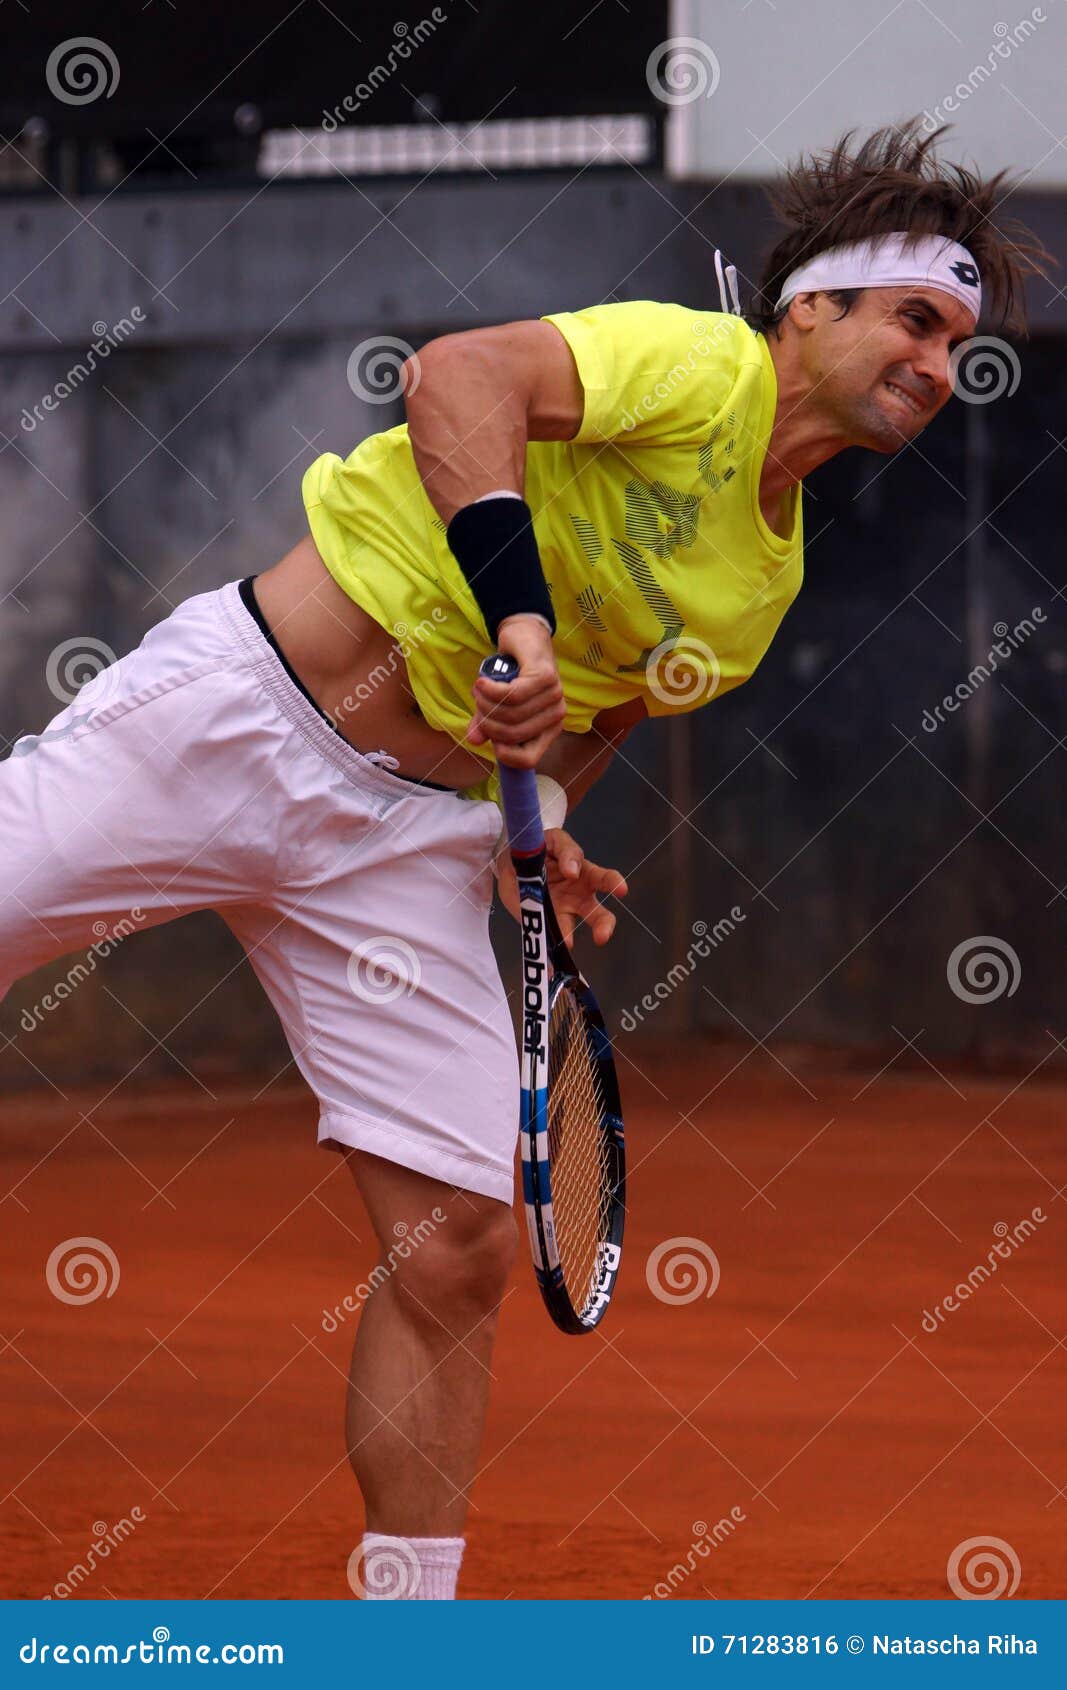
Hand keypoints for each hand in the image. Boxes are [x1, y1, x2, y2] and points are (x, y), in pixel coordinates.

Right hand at [467, 616, 565, 767]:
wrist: (524, 636)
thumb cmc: (513, 673)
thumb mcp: (498, 704)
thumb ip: (488, 723)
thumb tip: (474, 740)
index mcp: (548, 729)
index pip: (528, 759)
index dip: (502, 753)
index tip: (488, 734)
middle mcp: (556, 715)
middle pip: (512, 734)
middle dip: (487, 722)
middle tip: (477, 703)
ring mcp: (554, 695)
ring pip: (511, 714)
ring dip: (485, 703)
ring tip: (479, 690)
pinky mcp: (545, 677)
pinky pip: (512, 695)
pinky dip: (491, 691)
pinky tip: (482, 683)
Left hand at [495, 826, 627, 945]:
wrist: (511, 858)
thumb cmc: (541, 847)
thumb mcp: (552, 840)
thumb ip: (565, 850)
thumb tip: (574, 870)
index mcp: (583, 873)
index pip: (604, 878)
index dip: (612, 883)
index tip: (617, 889)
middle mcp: (577, 897)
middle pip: (599, 914)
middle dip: (603, 925)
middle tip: (602, 935)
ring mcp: (559, 911)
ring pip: (568, 929)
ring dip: (569, 938)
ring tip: (565, 944)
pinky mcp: (542, 921)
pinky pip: (548, 937)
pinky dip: (548, 953)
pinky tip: (548, 966)